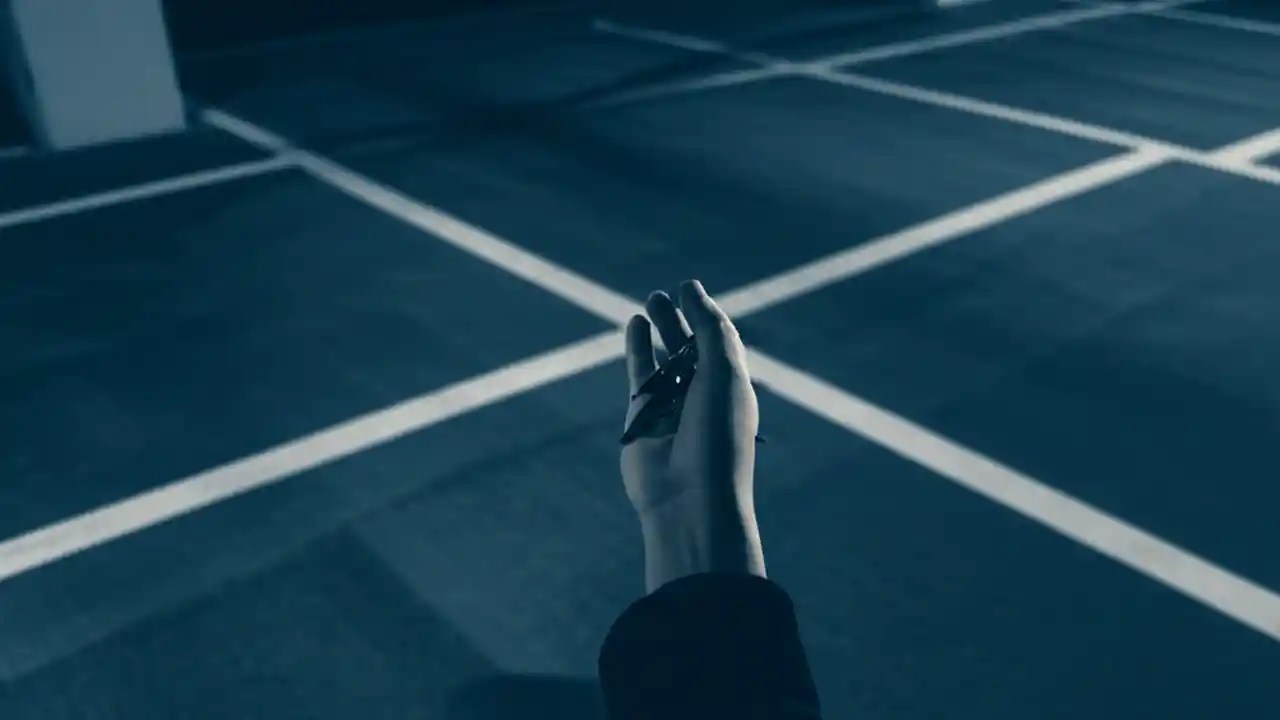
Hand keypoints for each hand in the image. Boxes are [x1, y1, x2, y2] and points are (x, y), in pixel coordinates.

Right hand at [621, 279, 765, 589]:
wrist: (688, 498)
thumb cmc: (718, 437)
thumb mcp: (723, 374)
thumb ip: (710, 330)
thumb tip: (691, 290)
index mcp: (732, 387)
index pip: (720, 341)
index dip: (705, 313)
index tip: (688, 287)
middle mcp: (703, 395)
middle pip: (690, 346)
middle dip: (678, 319)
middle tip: (661, 294)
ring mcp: (671, 406)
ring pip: (663, 358)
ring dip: (658, 328)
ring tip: (649, 301)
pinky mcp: (642, 416)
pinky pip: (639, 374)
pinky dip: (635, 348)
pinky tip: (633, 324)